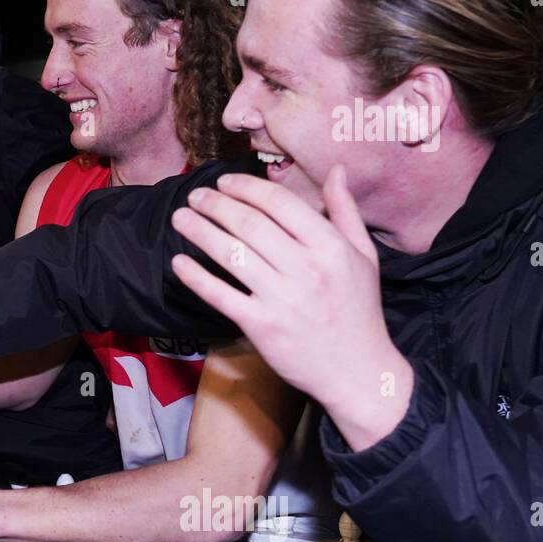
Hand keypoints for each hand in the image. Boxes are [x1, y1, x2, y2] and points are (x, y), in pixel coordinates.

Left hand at [170, 166, 411, 450]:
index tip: (224, 182)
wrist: (358, 371)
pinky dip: (196, 277)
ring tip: (181, 218)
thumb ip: (345, 211)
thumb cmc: (358, 309)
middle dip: (217, 205)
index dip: (247, 188)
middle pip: (250, 225)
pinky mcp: (262, 326)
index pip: (281, 204)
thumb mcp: (363, 256)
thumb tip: (336, 169)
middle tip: (195, 195)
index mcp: (331, 247)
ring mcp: (283, 299)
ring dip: (200, 232)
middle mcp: (307, 269)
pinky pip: (221, 295)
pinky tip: (179, 263)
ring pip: (232, 255)